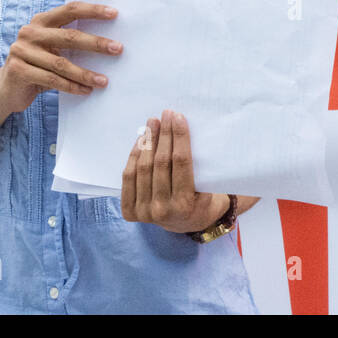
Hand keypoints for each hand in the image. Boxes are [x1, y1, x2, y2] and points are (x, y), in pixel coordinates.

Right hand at [0, 1, 122, 116]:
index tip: (114, 13)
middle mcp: (29, 32)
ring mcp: (21, 51)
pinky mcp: (18, 70)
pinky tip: (86, 91)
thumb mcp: (50, 49)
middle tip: (117, 49)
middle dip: (96, 43)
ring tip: (104, 81)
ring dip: (85, 73)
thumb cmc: (37, 66)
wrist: (4, 90)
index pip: (70, 10)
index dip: (92, 10)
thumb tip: (108, 43)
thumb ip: (68, 41)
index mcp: (40, 21)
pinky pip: (51, 79)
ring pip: (61, 63)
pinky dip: (71, 87)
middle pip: (69, 36)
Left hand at [121, 109, 227, 234]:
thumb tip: (185, 129)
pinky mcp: (130, 211)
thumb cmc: (202, 199)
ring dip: (148, 141)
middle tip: (166, 114)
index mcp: (184, 205)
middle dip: (163, 134)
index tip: (179, 117)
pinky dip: (134, 155)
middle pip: (160, 162)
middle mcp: (161, 211)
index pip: (181, 163)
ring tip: (152, 123)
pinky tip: (141, 140)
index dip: (179, 137)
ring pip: (143, 168)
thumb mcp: (209, 187)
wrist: (186, 223)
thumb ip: (201, 167)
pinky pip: (129, 176)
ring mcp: (143, 212)